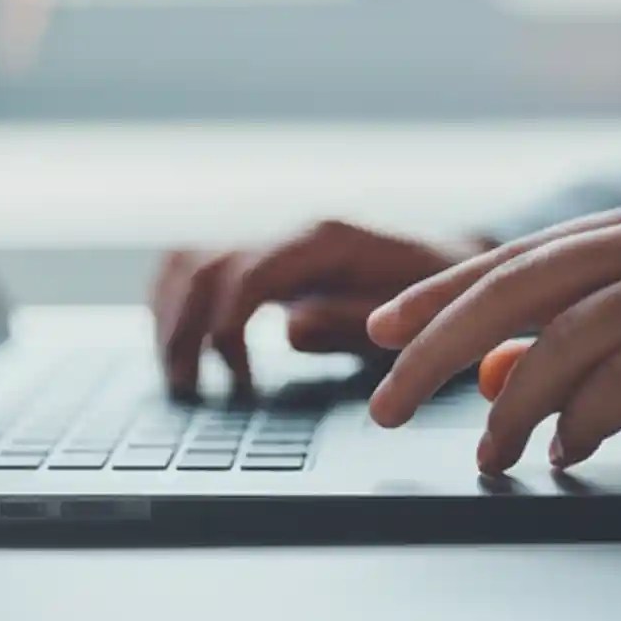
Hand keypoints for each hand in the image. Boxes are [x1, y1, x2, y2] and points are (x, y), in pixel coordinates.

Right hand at [151, 220, 486, 398]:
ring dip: (171, 317)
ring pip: (189, 262)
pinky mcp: (260, 259)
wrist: (449, 265)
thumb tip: (290, 327)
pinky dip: (174, 302)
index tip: (232, 379)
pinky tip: (176, 342)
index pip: (251, 272)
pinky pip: (197, 266)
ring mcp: (270, 241)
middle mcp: (289, 233)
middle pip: (205, 266)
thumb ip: (352, 321)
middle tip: (187, 387)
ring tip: (178, 375)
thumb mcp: (412, 319)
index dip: (228, 324)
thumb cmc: (436, 298)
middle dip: (185, 328)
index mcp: (326, 240)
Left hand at [367, 186, 620, 473]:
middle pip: (518, 285)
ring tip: (492, 454)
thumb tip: (494, 372)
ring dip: (510, 410)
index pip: (520, 256)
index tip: (383, 331)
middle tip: (388, 401)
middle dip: (438, 347)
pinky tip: (567, 451)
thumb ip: (582, 343)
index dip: (442, 295)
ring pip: (561, 341)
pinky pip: (620, 384)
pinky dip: (580, 425)